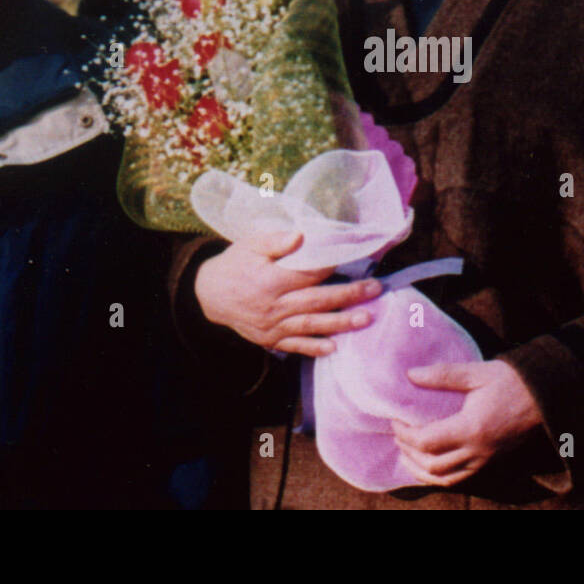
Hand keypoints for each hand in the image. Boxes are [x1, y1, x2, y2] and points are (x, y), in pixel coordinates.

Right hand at [193, 231, 380, 355]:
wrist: (209, 294)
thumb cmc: (235, 264)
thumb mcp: (250, 244)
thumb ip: (276, 240)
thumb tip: (301, 236)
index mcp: (270, 280)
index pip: (308, 274)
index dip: (330, 266)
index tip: (350, 258)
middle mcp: (273, 306)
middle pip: (316, 301)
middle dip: (349, 296)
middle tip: (375, 290)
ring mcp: (272, 326)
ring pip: (311, 325)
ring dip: (340, 323)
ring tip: (366, 319)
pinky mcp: (270, 340)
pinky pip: (295, 346)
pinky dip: (314, 348)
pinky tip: (334, 348)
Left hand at [391, 360, 543, 486]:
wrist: (545, 395)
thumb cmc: (511, 381)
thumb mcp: (477, 372)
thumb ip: (443, 375)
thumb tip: (410, 375)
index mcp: (472, 428)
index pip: (427, 442)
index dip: (405, 434)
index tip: (395, 420)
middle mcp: (477, 451)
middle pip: (431, 465)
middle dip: (408, 452)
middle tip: (397, 434)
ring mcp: (485, 460)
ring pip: (444, 478)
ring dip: (420, 470)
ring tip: (405, 454)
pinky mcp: (491, 462)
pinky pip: (459, 479)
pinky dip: (439, 477)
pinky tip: (429, 466)